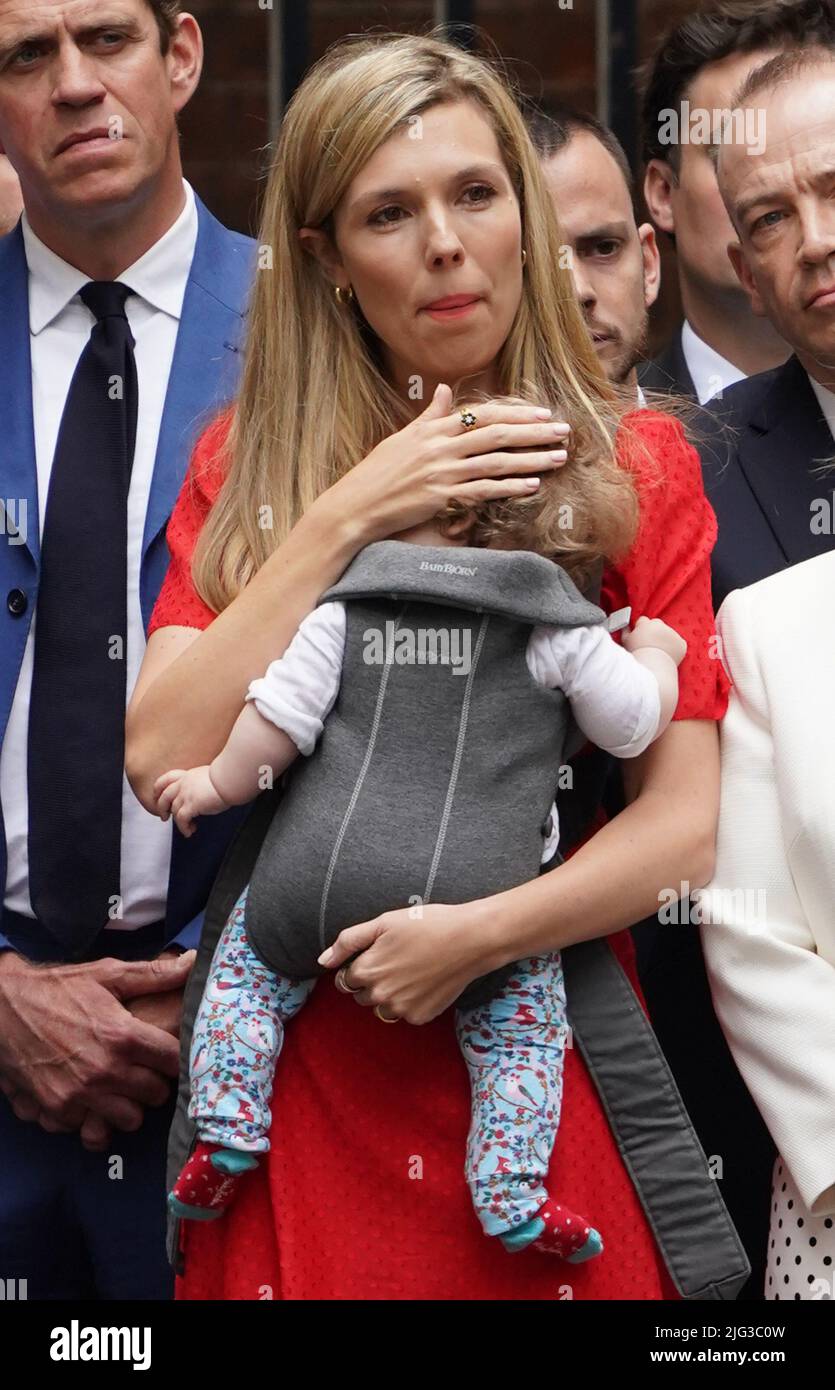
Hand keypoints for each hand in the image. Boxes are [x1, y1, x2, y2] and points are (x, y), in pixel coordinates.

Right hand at [0, 951, 192, 1135]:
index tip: (169, 1052)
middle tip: (146, 1068)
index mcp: (123, 1036)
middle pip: (156, 1094)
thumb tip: (194, 963)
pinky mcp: (57, 1109)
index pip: (174, 1062)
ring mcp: (80, 1094)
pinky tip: (94, 1095)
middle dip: (156, 1081)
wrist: (2, 1008)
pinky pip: (93, 1126)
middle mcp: (105, 1070)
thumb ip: (154, 974)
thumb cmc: (58, 988)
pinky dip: (96, 1115)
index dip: (177, 1057)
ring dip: (131, 1104)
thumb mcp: (107, 974)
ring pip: (130, 1119)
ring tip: (123, 1085)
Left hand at [154, 765, 227, 835]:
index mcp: (188, 775)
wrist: (230, 779)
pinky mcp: (191, 805)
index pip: (167, 778)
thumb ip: (202, 784)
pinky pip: (181, 820)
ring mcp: (186, 794)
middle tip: (164, 817)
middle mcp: (184, 783)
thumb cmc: (227, 778)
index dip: (159, 788)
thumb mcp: (211, 777)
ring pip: (173, 810)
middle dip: (161, 808)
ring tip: (186, 829)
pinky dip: (184, 828)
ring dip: (177, 822)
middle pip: (164, 796)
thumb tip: (204, 793)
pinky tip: (190, 831)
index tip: (158, 796)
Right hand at [317, 383, 570, 542]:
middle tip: (563, 431)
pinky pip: (484, 490)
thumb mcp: (402, 438)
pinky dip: (509, 486)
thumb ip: (430, 415)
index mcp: (432, 429)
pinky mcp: (441, 497)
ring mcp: (442, 472)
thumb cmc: (376, 473)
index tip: (542, 414)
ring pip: (496, 461)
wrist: (356, 505)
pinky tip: (532, 485)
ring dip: (530, 459)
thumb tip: (446, 389)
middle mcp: (440, 446)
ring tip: (557, 458)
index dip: (515, 414)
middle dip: (533, 432)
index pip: (481, 415)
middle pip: (496, 434)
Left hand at [317, 902, 500, 1024]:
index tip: (378, 955)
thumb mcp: (382, 923)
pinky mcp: (421, 1017)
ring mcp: (401, 1009)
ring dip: (389, 995)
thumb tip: (323, 961)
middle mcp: (380, 995)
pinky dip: (411, 1002)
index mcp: (366, 971)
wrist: (470, 939)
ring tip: (411, 971)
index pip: (345, 980)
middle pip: (362, 996)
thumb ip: (347, 942)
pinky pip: (405, 1014)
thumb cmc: (426, 924)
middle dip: (373, 981)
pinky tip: (425, 981)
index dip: (359, 966)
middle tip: (397, 960)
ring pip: (382, 1009)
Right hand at [622, 616, 686, 665]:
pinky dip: (675, 648)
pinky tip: (667, 656)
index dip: (640, 629)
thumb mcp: (626, 642)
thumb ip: (626, 631)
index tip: (640, 637)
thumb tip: (626, 626)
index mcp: (646, 624)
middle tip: (649, 645)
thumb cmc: (637, 657)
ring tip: (657, 653)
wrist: (652, 671)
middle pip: (657, 624)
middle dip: (653, 631)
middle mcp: (661, 626)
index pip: (643, 620)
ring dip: (664, 640)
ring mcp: (673, 634)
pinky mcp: (681, 644)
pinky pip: (678, 643)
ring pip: (668, 634)